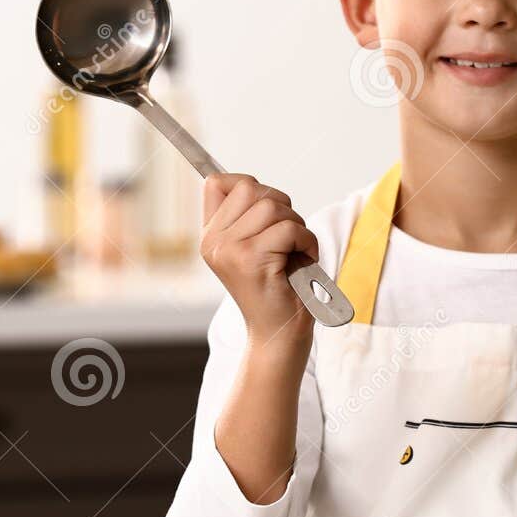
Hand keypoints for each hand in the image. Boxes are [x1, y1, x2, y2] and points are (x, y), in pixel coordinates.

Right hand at [200, 174, 319, 357]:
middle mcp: (212, 242)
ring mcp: (228, 250)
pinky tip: (303, 261)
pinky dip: (307, 242)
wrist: (277, 334)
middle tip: (289, 236)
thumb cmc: (275, 289)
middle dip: (281, 206)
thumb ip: (247, 217)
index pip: (218, 183)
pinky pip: (288, 229)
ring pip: (272, 207)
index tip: (269, 211)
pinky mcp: (251, 260)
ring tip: (296, 250)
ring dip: (297, 225)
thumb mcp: (253, 248)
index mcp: (210, 236)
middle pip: (250, 189)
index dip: (249, 186)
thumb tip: (253, 185)